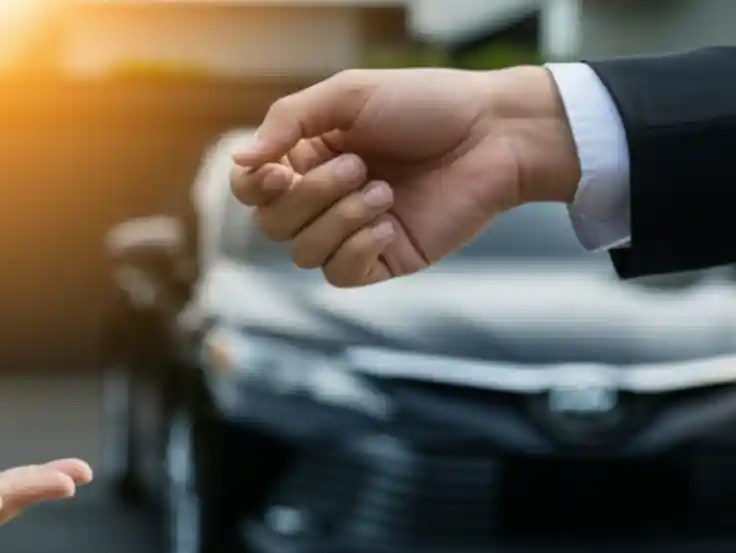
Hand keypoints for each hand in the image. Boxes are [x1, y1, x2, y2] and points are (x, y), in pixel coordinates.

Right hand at [230, 66, 579, 286]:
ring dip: (340, 220)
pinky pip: (339, 275)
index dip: (254, 187)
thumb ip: (288, 121)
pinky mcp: (382, 261)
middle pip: (272, 225)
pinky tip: (389, 224)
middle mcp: (323, 198)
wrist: (496, 134)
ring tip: (384, 190)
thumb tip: (239, 158)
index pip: (251, 189)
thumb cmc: (425, 105)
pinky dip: (357, 249)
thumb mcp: (349, 94)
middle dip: (311, 197)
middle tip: (360, 165)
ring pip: (302, 254)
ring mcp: (351, 233)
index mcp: (308, 156)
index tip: (280, 170)